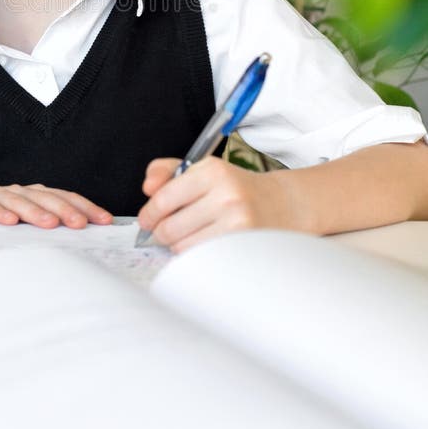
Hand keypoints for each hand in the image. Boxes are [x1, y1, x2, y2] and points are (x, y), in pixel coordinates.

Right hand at [0, 184, 112, 228]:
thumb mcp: (28, 238)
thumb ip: (51, 236)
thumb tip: (87, 248)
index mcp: (35, 197)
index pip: (64, 198)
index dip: (85, 207)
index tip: (104, 221)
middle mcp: (18, 192)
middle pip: (45, 197)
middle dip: (65, 210)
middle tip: (80, 223)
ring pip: (19, 200)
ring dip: (35, 211)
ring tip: (50, 224)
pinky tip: (9, 221)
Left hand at [138, 156, 293, 252]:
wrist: (281, 204)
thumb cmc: (234, 188)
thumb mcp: (202, 170)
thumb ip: (166, 172)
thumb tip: (147, 188)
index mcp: (212, 171)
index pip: (163, 199)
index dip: (149, 214)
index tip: (147, 221)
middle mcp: (226, 195)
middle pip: (170, 228)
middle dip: (162, 232)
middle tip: (167, 230)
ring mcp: (238, 222)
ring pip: (183, 247)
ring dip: (179, 245)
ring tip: (192, 235)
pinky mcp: (244, 246)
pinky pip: (201, 259)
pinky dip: (196, 255)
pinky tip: (205, 244)